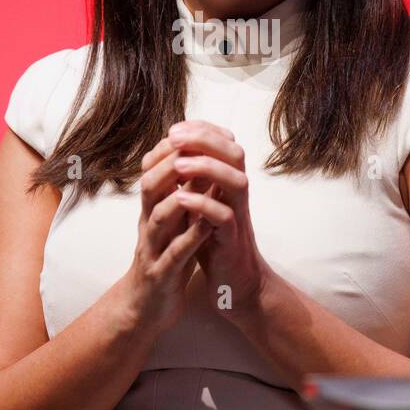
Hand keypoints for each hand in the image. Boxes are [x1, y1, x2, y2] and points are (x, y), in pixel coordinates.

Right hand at [117, 133, 215, 337]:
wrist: (145, 308)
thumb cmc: (165, 259)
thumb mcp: (173, 223)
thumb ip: (184, 195)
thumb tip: (201, 160)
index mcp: (152, 210)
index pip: (153, 172)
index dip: (169, 150)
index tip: (192, 130)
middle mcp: (148, 225)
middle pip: (150, 187)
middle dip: (170, 165)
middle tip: (191, 147)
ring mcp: (152, 250)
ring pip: (157, 218)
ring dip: (177, 198)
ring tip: (197, 180)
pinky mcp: (161, 275)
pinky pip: (174, 254)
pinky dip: (189, 239)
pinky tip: (207, 226)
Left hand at [165, 119, 272, 321]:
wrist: (234, 282)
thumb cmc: (212, 240)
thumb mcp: (199, 202)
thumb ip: (192, 179)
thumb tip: (172, 150)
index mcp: (228, 182)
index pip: (223, 143)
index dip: (201, 130)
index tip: (175, 127)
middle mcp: (237, 194)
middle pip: (234, 153)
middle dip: (205, 139)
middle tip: (175, 136)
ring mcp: (238, 215)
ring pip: (236, 181)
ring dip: (206, 168)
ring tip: (179, 164)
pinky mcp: (232, 240)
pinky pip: (225, 217)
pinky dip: (204, 205)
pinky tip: (182, 198)